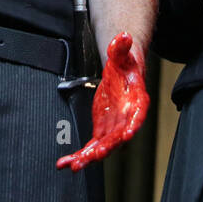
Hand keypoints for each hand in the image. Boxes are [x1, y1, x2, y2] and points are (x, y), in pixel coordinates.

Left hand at [57, 32, 147, 171]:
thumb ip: (122, 47)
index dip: (134, 125)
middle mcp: (126, 119)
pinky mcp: (102, 131)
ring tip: (73, 165)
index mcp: (136, 101)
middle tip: (93, 156)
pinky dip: (79, 156)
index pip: (138, 114)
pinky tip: (65, 163)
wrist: (121, 73)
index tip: (128, 134)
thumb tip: (124, 36)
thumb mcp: (122, 53)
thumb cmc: (125, 64)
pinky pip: (91, 147)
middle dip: (106, 148)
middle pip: (118, 137)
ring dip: (88, 158)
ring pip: (103, 147)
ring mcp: (113, 127)